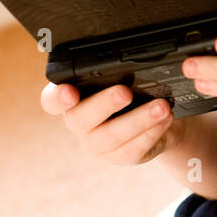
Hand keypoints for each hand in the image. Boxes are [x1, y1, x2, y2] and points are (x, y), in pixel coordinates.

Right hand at [41, 79, 184, 165]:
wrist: (155, 118)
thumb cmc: (132, 90)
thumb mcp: (123, 76)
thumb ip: (117, 71)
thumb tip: (135, 60)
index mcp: (71, 98)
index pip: (51, 100)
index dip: (57, 98)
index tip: (69, 92)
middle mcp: (78, 122)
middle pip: (80, 118)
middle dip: (104, 104)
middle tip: (124, 92)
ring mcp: (96, 143)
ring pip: (112, 136)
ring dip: (139, 119)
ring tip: (161, 106)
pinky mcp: (119, 156)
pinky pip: (132, 149)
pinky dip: (151, 133)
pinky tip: (165, 120)